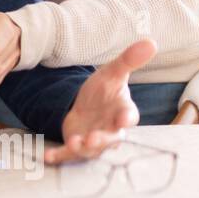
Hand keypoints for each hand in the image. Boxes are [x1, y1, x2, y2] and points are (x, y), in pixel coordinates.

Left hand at [44, 38, 155, 164]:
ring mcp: (93, 139)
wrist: (87, 104)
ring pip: (91, 150)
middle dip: (102, 140)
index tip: (124, 119)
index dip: (126, 118)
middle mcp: (110, 129)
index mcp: (122, 111)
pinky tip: (47, 156)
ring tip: (73, 143)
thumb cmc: (105, 91)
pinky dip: (59, 156)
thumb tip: (151, 42)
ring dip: (82, 148)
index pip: (128, 116)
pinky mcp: (76, 145)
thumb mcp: (112, 73)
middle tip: (93, 139)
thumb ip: (129, 60)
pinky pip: (68, 155)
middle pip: (110, 139)